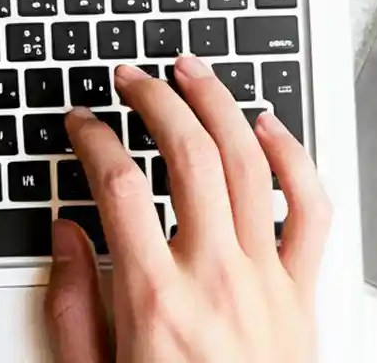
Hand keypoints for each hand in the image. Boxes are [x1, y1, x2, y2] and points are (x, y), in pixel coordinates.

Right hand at [46, 56, 330, 362]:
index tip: (82, 123)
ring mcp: (265, 280)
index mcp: (154, 301)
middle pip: (187, 155)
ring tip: (192, 72)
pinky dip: (293, 157)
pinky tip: (269, 127)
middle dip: (154, 100)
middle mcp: (214, 279)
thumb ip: (72, 305)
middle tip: (132, 78)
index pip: (117, 185)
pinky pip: (310, 208)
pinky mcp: (302, 292)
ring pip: (248, 162)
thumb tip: (66, 236)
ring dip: (218, 104)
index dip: (94, 138)